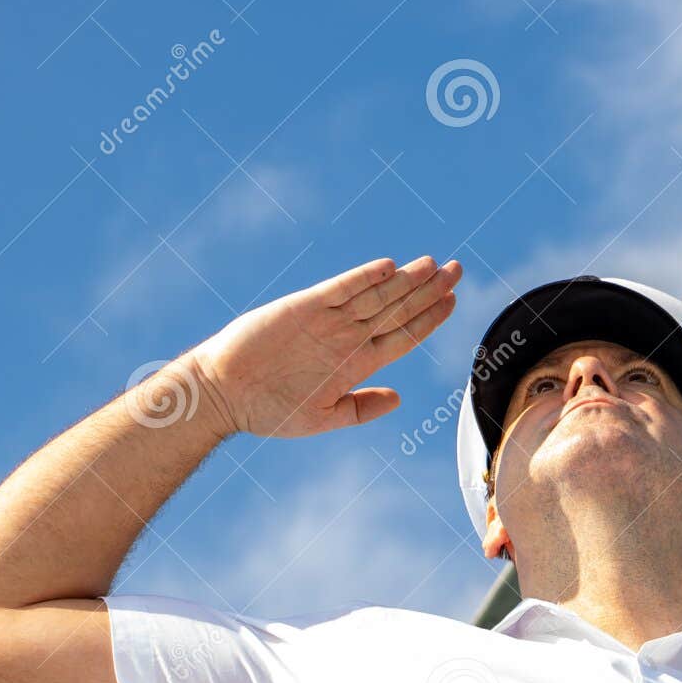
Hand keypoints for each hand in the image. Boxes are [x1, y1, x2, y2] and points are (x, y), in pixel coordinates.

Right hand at [184, 255, 461, 437]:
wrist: (224, 394)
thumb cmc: (269, 411)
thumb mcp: (323, 417)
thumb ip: (361, 407)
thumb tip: (399, 399)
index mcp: (356, 362)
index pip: (403, 336)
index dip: (429, 319)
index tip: (453, 301)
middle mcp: (347, 336)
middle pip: (397, 309)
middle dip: (428, 290)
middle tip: (457, 270)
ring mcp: (327, 320)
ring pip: (376, 296)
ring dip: (406, 281)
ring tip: (434, 265)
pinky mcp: (303, 308)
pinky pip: (340, 290)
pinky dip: (363, 278)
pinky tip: (389, 267)